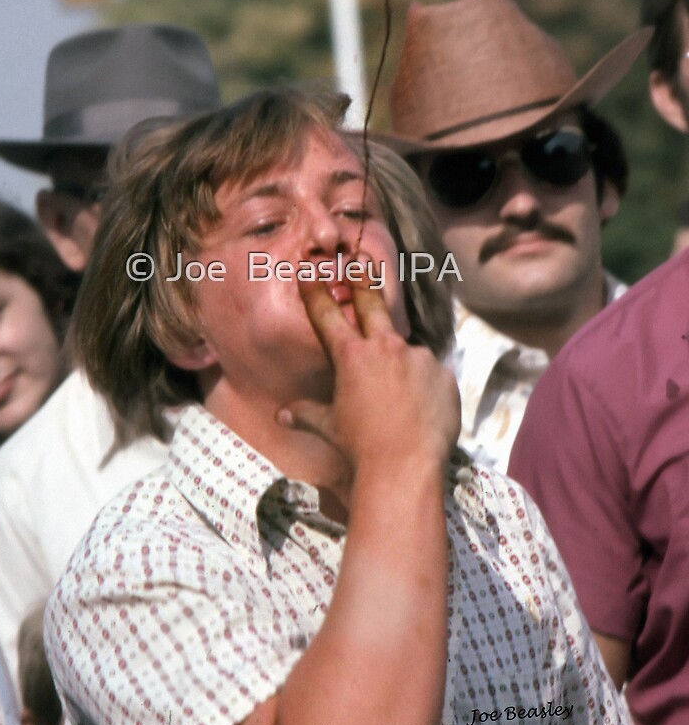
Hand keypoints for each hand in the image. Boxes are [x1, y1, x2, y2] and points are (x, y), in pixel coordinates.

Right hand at [277, 267, 458, 475]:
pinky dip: (424, 387)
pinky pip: (431, 375)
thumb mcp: (329, 428)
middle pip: (372, 303)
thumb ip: (306, 414)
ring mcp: (418, 358)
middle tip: (360, 257)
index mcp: (351, 357)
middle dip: (362, 278)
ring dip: (401, 364)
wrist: (404, 467)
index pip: (327, 314)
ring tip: (400, 400)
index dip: (314, 290)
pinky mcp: (443, 374)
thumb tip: (281, 413)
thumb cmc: (359, 447)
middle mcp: (385, 348)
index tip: (308, 269)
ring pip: (406, 351)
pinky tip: (420, 411)